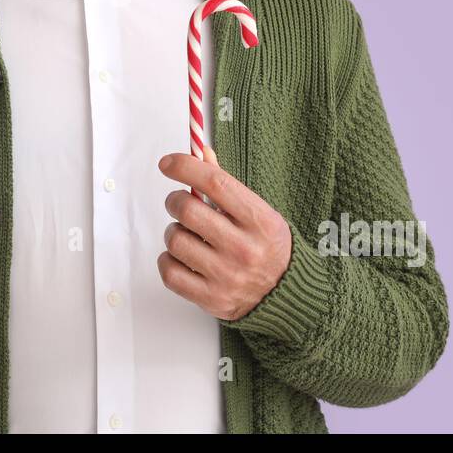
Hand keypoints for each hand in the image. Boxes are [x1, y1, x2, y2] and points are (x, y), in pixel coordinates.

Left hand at [156, 145, 292, 321]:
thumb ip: (227, 185)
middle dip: (175, 201)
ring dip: (173, 232)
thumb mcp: (258, 212)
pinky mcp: (211, 298)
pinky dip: (168, 260)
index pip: (216, 183)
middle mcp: (244, 249)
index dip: (186, 167)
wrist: (285, 295)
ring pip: (175, 240)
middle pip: (188, 210)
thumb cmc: (266, 246)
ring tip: (186, 234)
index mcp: (260, 221)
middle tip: (178, 202)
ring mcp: (227, 276)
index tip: (167, 163)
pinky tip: (182, 257)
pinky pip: (169, 271)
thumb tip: (201, 153)